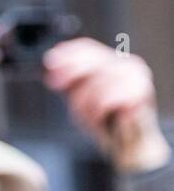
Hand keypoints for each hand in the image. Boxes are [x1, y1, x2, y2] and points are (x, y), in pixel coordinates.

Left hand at [44, 38, 170, 172]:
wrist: (128, 142)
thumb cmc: (106, 117)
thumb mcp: (80, 95)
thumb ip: (68, 79)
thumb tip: (52, 66)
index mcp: (113, 61)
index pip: (87, 48)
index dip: (66, 55)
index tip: (49, 63)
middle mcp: (128, 64)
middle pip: (91, 61)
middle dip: (71, 76)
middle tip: (57, 85)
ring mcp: (138, 78)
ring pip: (97, 81)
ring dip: (84, 103)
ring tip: (88, 115)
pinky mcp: (141, 95)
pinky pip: (107, 98)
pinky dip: (97, 111)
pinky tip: (99, 117)